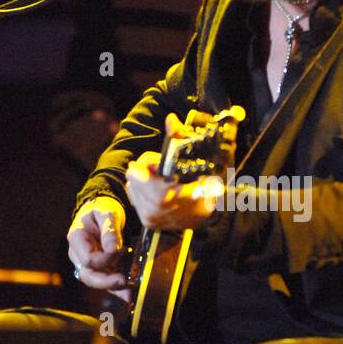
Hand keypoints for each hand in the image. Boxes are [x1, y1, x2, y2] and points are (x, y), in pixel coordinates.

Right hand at [67, 195, 131, 295]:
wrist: (103, 210)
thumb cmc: (102, 208)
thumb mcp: (106, 214)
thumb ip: (109, 231)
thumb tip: (112, 250)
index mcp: (77, 239)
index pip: (87, 258)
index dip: (103, 259)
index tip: (118, 251)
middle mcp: (78, 255)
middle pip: (88, 275)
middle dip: (105, 281)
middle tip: (123, 281)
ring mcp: (88, 263)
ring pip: (96, 281)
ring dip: (112, 288)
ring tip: (129, 293)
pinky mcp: (100, 268)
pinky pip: (105, 281)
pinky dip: (116, 289)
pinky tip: (128, 295)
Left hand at [124, 113, 223, 231]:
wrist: (211, 217)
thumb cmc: (204, 188)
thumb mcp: (194, 162)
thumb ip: (179, 139)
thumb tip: (170, 120)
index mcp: (162, 195)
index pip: (134, 173)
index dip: (147, 164)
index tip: (158, 164)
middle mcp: (153, 209)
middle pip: (132, 180)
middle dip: (144, 173)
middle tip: (160, 171)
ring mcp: (150, 218)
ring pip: (132, 190)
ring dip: (143, 184)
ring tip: (161, 183)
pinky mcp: (149, 223)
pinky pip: (136, 202)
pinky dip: (144, 195)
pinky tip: (158, 193)